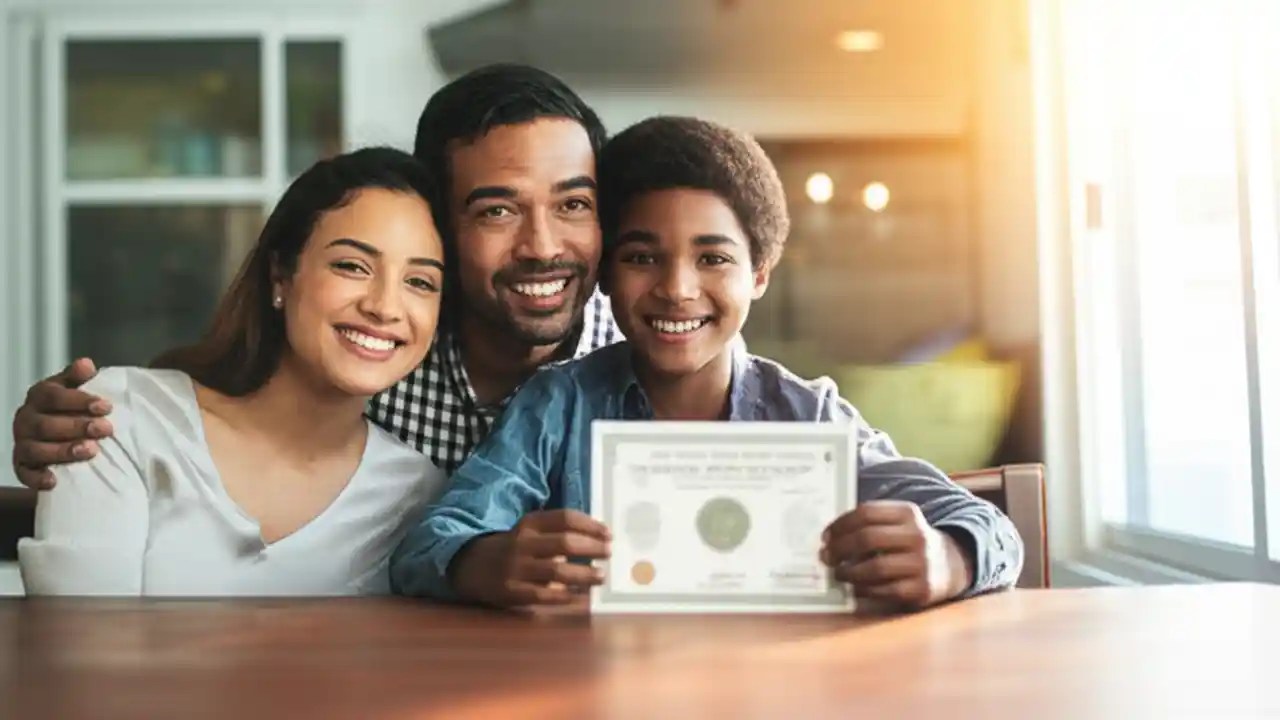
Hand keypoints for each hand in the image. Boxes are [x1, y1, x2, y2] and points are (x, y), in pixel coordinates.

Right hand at [11, 358, 112, 489]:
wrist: (56, 433)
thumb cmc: (70, 408)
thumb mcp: (73, 388)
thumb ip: (77, 377)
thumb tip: (87, 364)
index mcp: (38, 397)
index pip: (53, 396)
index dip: (78, 400)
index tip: (106, 406)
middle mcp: (25, 419)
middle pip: (45, 424)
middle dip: (77, 426)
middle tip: (106, 429)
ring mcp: (22, 443)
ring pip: (36, 449)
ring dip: (62, 451)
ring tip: (91, 450)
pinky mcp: (22, 466)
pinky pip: (24, 474)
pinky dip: (37, 478)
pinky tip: (54, 481)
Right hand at [451, 510, 610, 607]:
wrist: (469, 566)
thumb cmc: (512, 548)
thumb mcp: (529, 532)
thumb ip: (556, 532)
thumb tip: (597, 540)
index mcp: (529, 524)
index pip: (565, 518)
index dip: (590, 525)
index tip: (608, 533)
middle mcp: (523, 543)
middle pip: (564, 543)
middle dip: (592, 548)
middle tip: (609, 553)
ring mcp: (516, 568)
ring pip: (557, 571)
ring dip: (583, 575)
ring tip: (601, 576)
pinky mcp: (511, 591)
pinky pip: (543, 595)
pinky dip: (564, 597)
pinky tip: (579, 597)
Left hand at [820, 500, 973, 609]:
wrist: (949, 566)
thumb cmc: (909, 543)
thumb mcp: (898, 524)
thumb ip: (870, 524)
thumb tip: (829, 537)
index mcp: (908, 513)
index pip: (866, 512)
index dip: (840, 524)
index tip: (825, 536)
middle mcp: (917, 536)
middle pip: (867, 538)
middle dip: (839, 548)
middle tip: (826, 556)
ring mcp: (921, 564)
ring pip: (874, 568)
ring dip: (848, 572)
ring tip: (838, 573)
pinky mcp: (921, 590)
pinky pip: (884, 590)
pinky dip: (864, 589)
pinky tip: (855, 587)